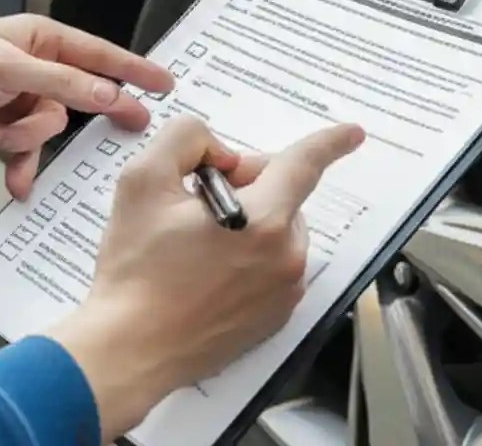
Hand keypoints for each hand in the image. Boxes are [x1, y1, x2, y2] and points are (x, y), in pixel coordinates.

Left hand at [0, 14, 173, 198]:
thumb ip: (64, 85)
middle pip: (80, 94)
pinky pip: (30, 151)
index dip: (133, 69)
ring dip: (28, 139)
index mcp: (39, 39)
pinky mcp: (4, 129)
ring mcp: (20, 99)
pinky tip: (15, 183)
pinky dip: (21, 165)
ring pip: (52, 127)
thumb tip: (108, 95)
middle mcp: (34, 66)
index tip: (164, 83)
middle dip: (93, 112)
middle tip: (133, 125)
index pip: (97, 53)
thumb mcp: (9, 72)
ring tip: (0, 137)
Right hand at [43, 115, 364, 439]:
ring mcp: (284, 292)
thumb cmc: (135, 269)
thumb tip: (219, 153)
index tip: (353, 133)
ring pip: (278, 234)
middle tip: (197, 203)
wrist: (128, 348)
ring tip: (197, 244)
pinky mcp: (274, 319)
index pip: (305, 164)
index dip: (328, 142)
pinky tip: (206, 273)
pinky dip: (249, 260)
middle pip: (283, 197)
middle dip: (248, 186)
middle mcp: (286, 257)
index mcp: (263, 220)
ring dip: (249, 225)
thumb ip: (186, 139)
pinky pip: (274, 270)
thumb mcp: (144, 180)